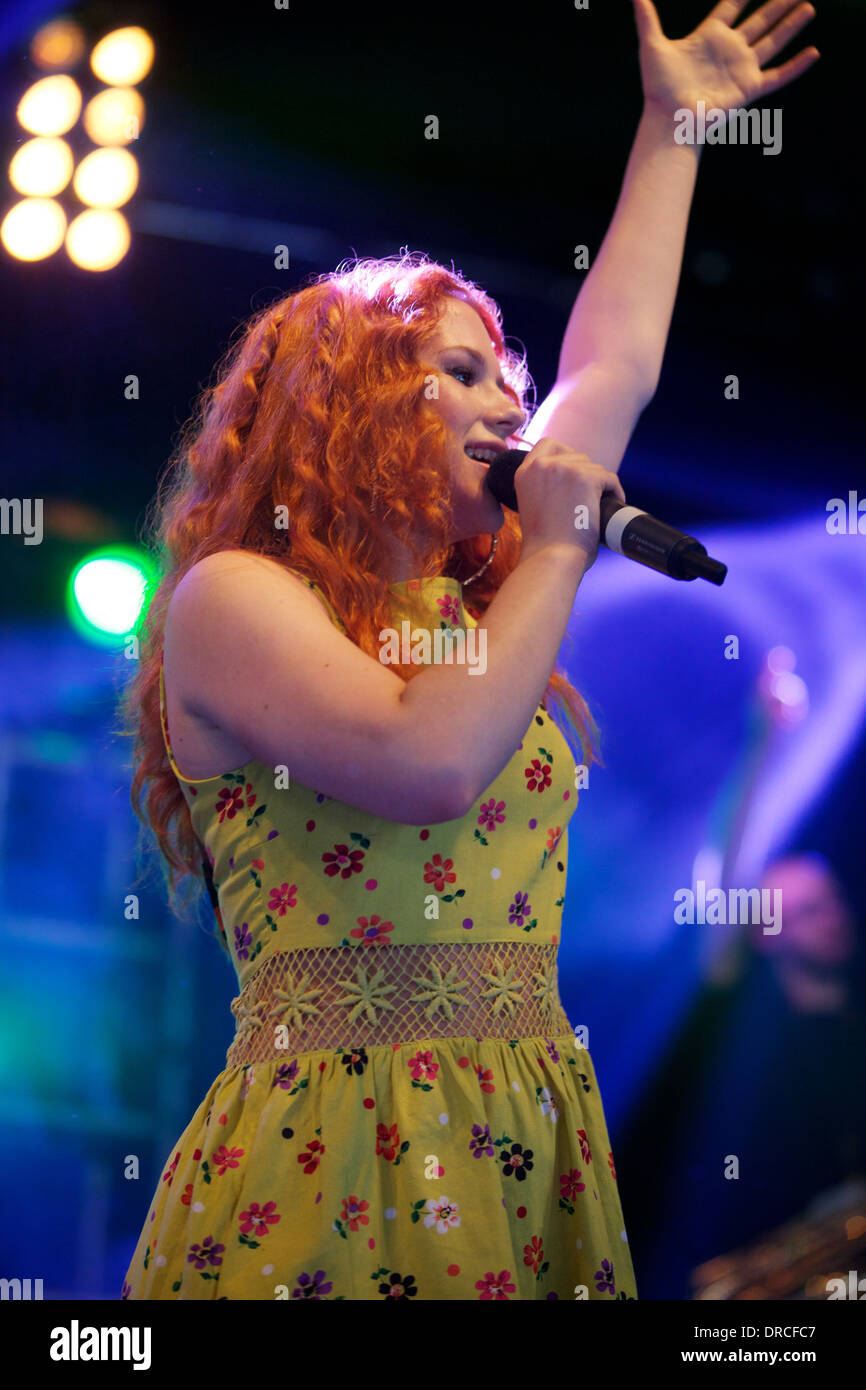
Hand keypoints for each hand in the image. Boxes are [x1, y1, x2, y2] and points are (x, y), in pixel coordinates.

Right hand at [513, 437, 626, 572]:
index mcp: (524, 472)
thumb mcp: (534, 506)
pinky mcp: (586, 478)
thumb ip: (544, 488)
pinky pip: (610, 478)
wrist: (551, 559)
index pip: (547, 444)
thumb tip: (571, 483)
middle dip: (585, 475)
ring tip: (596, 508)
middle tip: (588, 499)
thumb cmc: (544, 545)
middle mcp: (542, 465)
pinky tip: (612, 506)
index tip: (573, 474)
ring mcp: (564, 468)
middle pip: (575, 455)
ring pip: (594, 467)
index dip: (564, 455)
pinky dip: (615, 492)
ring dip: (599, 486)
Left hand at [632, 0, 818, 116]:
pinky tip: (813, 52)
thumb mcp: (651, 46)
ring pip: (773, 41)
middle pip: (760, 20)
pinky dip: (797, 66)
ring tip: (808, 7)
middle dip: (778, 5)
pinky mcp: (749, 89)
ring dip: (791, 25)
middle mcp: (729, 50)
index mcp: (710, 36)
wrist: (669, 119)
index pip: (732, 6)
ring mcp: (741, 69)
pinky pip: (779, 75)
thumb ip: (646, 18)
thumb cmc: (658, 87)